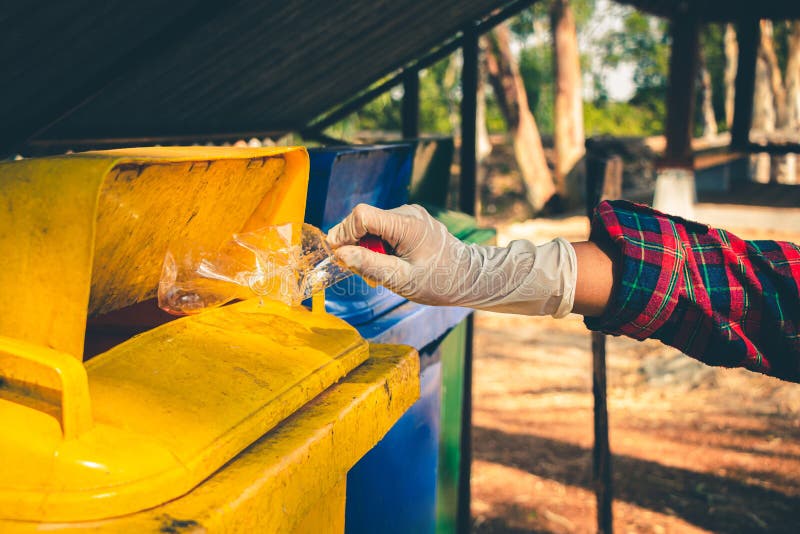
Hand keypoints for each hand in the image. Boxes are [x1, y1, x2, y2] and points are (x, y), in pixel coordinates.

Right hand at [327, 204, 576, 316]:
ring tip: (382, 270)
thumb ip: (369, 265)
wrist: (469, 277)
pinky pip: (384, 228)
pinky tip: (390, 262)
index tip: (338, 254)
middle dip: (356, 243)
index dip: (344, 232)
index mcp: (406, 225)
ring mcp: (410, 214)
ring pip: (373, 225)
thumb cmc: (439, 281)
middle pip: (365, 219)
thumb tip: (340, 254)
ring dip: (368, 246)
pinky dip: (379, 245)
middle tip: (361, 270)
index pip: (362, 215)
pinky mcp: (410, 221)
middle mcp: (407, 213)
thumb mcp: (401, 280)